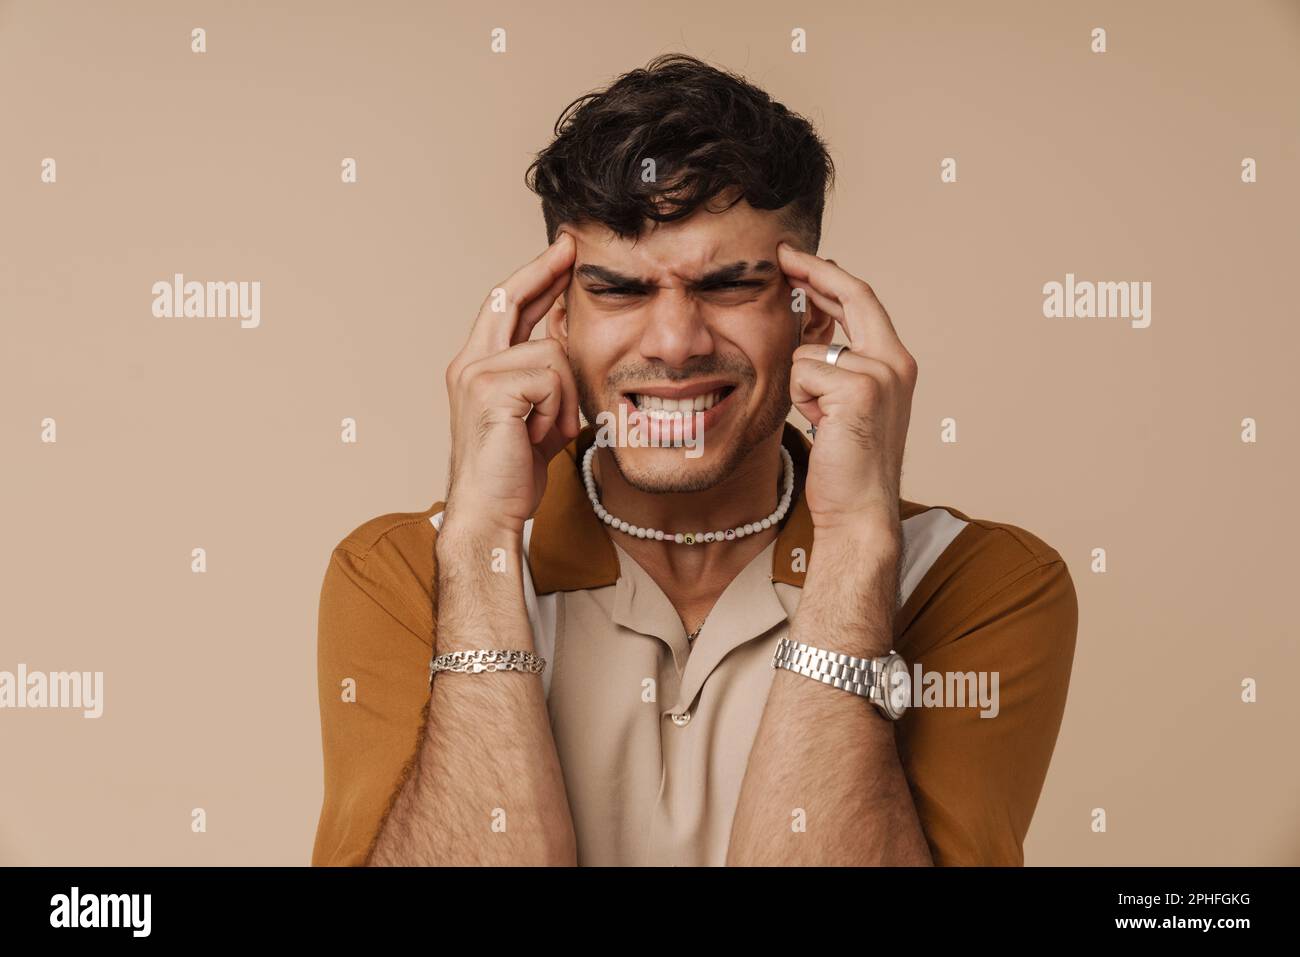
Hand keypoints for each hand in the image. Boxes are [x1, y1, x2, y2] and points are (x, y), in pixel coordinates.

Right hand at [442, 233, 579, 537]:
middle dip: (545, 270)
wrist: (489, 512)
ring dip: (565, 399)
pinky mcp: (491, 391)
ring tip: (547, 432)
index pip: (505, 306)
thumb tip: (569, 336)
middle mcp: (470, 363)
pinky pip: (551, 379)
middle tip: (572, 247)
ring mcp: (476, 374)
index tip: (561, 251)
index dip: (535, 276)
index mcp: (477, 366)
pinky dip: (558, 413)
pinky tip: (539, 438)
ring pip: (553, 354)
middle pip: (510, 298)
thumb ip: (547, 377)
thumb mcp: (538, 414)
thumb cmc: (513, 472)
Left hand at [777, 241, 917, 537]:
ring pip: (808, 350)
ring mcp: (880, 373)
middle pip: (851, 295)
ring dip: (800, 385)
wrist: (859, 511)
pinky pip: (801, 372)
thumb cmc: (844, 464)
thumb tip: (808, 327)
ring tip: (821, 421)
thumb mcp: (841, 403)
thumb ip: (834, 365)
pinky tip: (820, 427)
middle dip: (813, 271)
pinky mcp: (859, 389)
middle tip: (782, 257)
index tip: (798, 259)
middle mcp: (895, 362)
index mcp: (894, 362)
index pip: (861, 300)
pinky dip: (800, 400)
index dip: (829, 275)